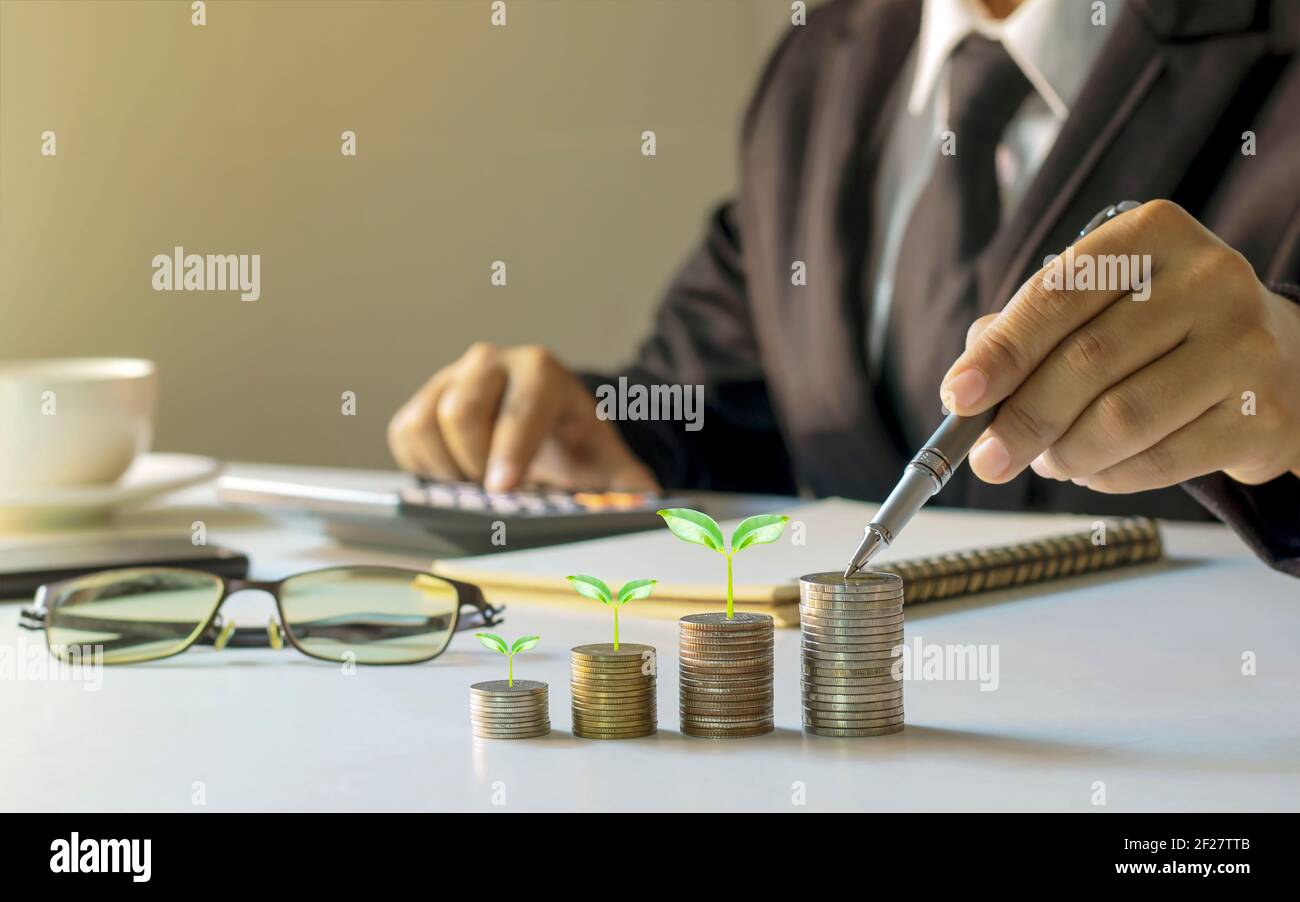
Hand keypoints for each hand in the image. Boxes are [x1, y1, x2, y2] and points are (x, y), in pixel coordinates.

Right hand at [388, 343, 658, 492]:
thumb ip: (633, 488)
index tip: (503, 491)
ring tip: (473, 487)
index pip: (521, 406)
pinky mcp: (423, 399)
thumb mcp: (610, 465)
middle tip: (493, 494)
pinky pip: (405, 433)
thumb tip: (650, 511)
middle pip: (461, 410)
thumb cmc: (576, 446)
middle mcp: (492, 364)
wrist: (549, 426)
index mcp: (541, 373)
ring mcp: (452, 378)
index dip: (510, 449)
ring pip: (425, 421)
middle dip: (474, 463)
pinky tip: (453, 479)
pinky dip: (422, 465)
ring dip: (444, 466)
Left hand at [940, 200, 1299, 492]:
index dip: (1001, 353)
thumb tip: (968, 383)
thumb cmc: (1165, 332)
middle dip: (1022, 420)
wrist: (1282, 363)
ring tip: (1048, 461)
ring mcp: (1243, 344)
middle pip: (1086, 361)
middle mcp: (1208, 278)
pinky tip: (1093, 470)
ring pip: (1120, 418)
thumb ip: (1030, 330)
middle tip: (989, 458)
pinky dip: (1108, 475)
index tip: (957, 398)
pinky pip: (1159, 459)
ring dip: (1065, 454)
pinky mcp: (1261, 412)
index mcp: (1152, 235)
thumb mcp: (1101, 304)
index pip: (1056, 295)